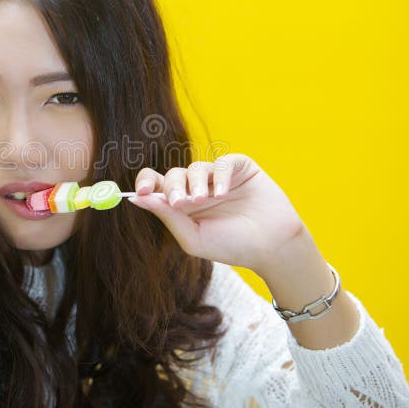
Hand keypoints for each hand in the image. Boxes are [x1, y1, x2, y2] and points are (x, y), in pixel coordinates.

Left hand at [127, 153, 307, 274]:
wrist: (272, 246)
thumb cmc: (233, 246)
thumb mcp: (194, 238)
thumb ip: (167, 216)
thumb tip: (136, 199)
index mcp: (182, 205)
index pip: (156, 184)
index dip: (145, 182)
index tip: (142, 191)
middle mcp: (198, 188)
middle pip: (174, 175)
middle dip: (173, 187)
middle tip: (181, 202)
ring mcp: (219, 177)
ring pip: (196, 167)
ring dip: (196, 182)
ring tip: (204, 200)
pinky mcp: (240, 168)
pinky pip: (223, 162)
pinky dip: (220, 175)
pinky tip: (224, 193)